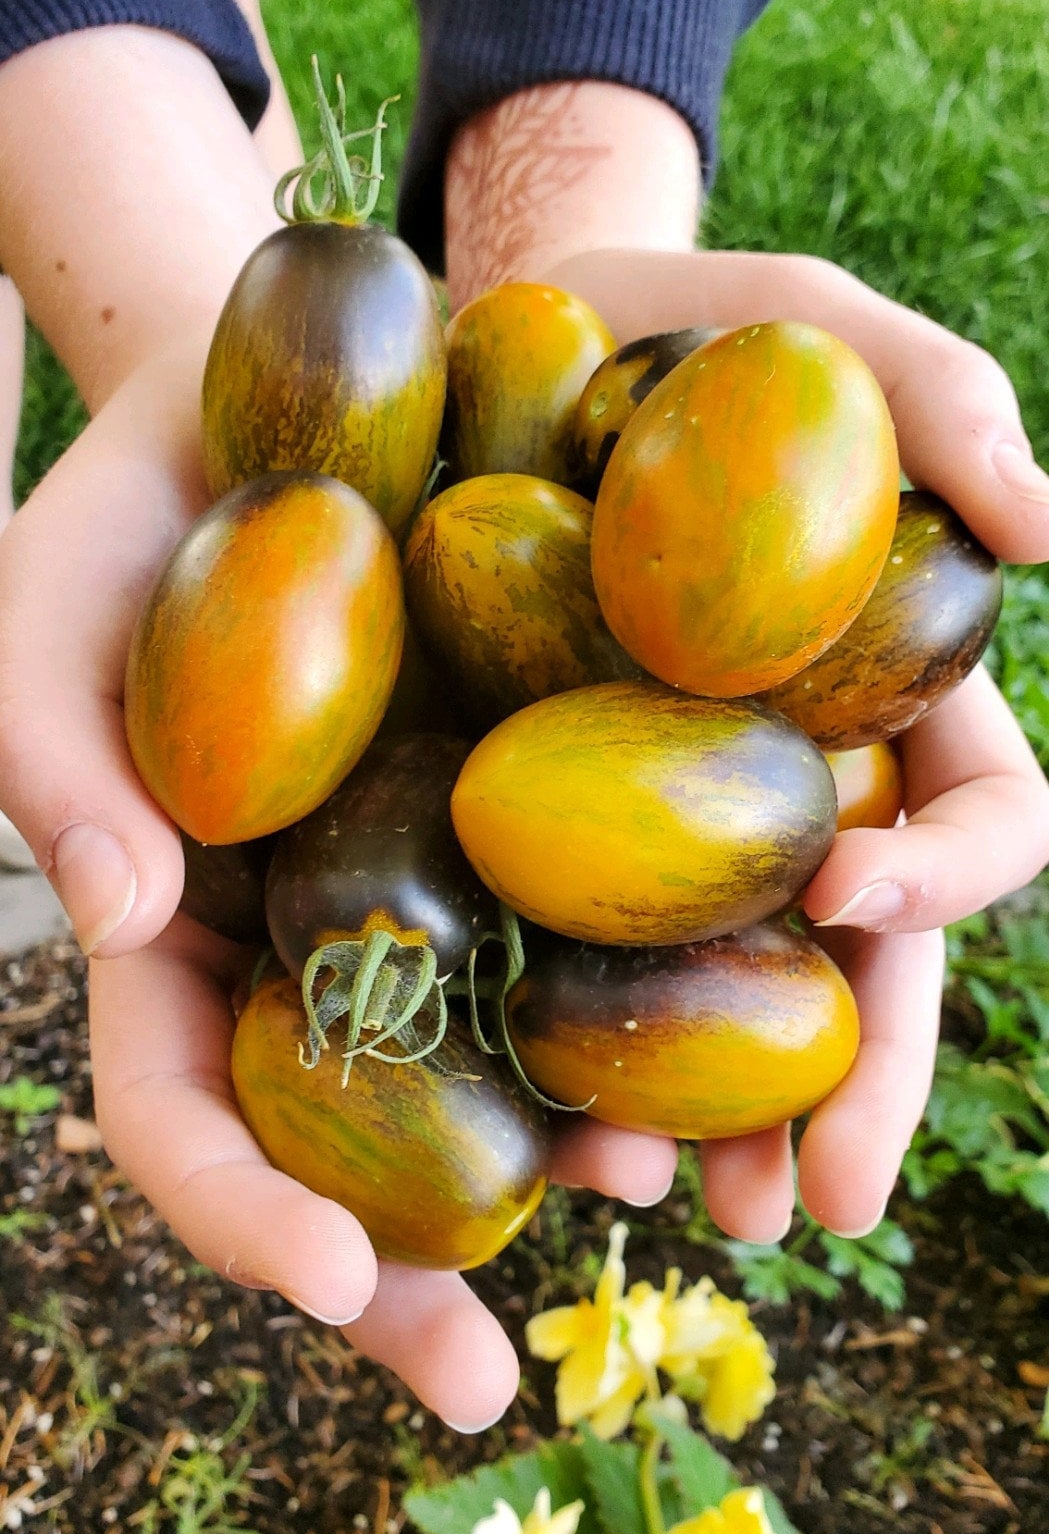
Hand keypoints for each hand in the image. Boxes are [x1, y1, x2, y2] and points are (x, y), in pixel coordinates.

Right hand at [0, 339, 676, 1428]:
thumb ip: (52, 762)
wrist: (272, 409)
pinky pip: (584, 927)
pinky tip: (714, 1042)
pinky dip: (639, 998)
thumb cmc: (119, 522)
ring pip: (482, 1065)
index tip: (334, 1277)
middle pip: (344, 1147)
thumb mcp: (43, 620)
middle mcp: (307, 951)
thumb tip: (120, 918)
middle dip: (400, 1277)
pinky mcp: (529, 815)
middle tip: (479, 1385)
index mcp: (178, 944)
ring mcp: (424, 895)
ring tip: (646, 1202)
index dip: (238, 1209)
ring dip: (553, 1155)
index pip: (181, 1114)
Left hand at [543, 244, 1048, 1243]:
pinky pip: (569, 971)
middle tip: (808, 1208)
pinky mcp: (534, 840)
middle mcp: (790, 791)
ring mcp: (661, 829)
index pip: (974, 820)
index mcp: (881, 701)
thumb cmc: (659, 331)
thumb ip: (930, 394)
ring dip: (718, 1123)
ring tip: (674, 1208)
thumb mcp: (792, 325)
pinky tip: (540, 1126)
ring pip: (722, 1010)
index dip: (942, 883)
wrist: (470, 348)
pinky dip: (569, 1056)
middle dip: (849, 1088)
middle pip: (857, 971)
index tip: (847, 905)